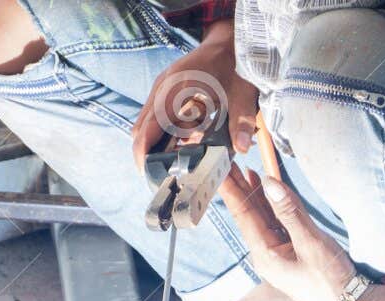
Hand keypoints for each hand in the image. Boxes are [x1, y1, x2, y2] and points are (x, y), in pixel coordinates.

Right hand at [132, 21, 258, 169]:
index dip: (145, 150)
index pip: (152, 123)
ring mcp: (161, 91)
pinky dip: (169, 134)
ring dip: (164, 143)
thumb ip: (241, 119)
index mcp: (177, 86)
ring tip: (191, 146)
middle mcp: (162, 88)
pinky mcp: (164, 95)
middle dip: (150, 153)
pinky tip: (193, 134)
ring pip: (148, 126)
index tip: (147, 172)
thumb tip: (241, 147)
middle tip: (170, 173)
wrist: (228, 43)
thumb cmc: (234, 65)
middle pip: (141, 128)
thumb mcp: (243, 92)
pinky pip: (157, 121)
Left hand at [219, 164, 357, 300]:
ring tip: (246, 172)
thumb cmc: (330, 279)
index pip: (243, 215)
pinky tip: (269, 195)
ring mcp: (278, 256)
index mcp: (265, 255)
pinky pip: (277, 227)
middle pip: (249, 217)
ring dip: (256, 197)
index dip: (232, 190)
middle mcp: (266, 256)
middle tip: (230, 162)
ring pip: (263, 221)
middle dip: (240, 190)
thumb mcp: (310, 241)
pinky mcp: (291, 255)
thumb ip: (289, 211)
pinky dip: (272, 209)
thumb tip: (269, 183)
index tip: (221, 169)